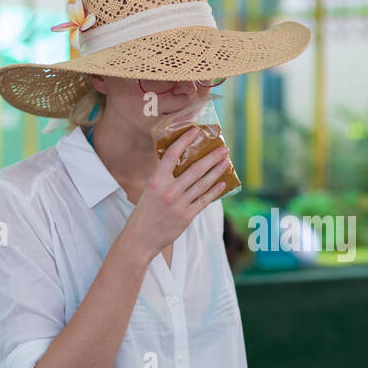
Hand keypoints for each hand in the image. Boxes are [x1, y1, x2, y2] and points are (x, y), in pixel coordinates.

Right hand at [121, 127, 230, 260]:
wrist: (141, 237)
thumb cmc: (145, 211)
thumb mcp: (150, 189)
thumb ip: (163, 176)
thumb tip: (180, 162)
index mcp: (156, 180)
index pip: (171, 154)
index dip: (185, 140)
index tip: (196, 130)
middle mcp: (168, 190)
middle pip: (195, 169)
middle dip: (212, 157)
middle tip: (224, 148)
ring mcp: (179, 204)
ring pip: (203, 183)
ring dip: (217, 171)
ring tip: (226, 162)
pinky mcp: (187, 216)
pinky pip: (204, 200)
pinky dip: (215, 190)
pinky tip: (222, 183)